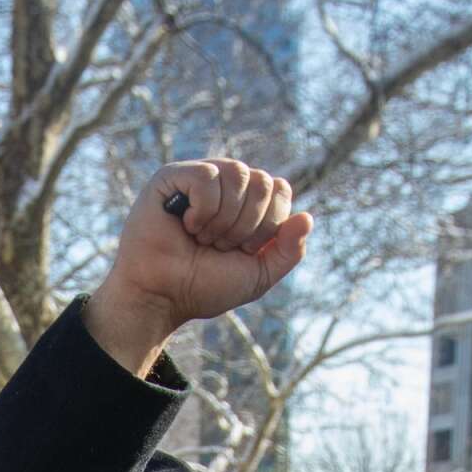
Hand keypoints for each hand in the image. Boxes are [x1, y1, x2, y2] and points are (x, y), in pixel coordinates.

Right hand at [85, 158, 310, 373]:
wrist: (163, 297)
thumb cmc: (204, 286)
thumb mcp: (258, 275)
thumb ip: (288, 250)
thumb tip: (308, 217)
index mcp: (248, 202)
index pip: (280, 189)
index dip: (268, 224)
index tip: (243, 250)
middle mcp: (226, 184)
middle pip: (263, 181)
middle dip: (246, 225)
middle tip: (220, 246)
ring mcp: (200, 176)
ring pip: (238, 174)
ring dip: (224, 220)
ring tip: (201, 238)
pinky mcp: (172, 176)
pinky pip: (207, 177)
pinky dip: (202, 210)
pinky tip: (185, 225)